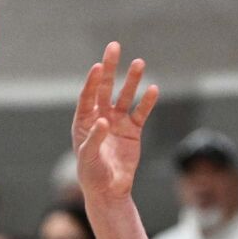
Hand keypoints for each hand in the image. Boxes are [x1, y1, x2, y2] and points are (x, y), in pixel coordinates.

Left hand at [71, 42, 157, 201]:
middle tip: (114, 47)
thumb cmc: (92, 175)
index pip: (88, 96)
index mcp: (84, 122)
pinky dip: (146, 102)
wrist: (109, 191)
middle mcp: (100, 117)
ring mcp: (117, 122)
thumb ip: (95, 138)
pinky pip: (141, 113)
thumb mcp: (89, 158)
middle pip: (105, 88)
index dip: (93, 82)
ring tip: (139, 63)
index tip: (99, 67)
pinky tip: (153, 89)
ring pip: (125, 97)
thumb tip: (104, 120)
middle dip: (110, 68)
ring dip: (131, 81)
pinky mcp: (133, 131)